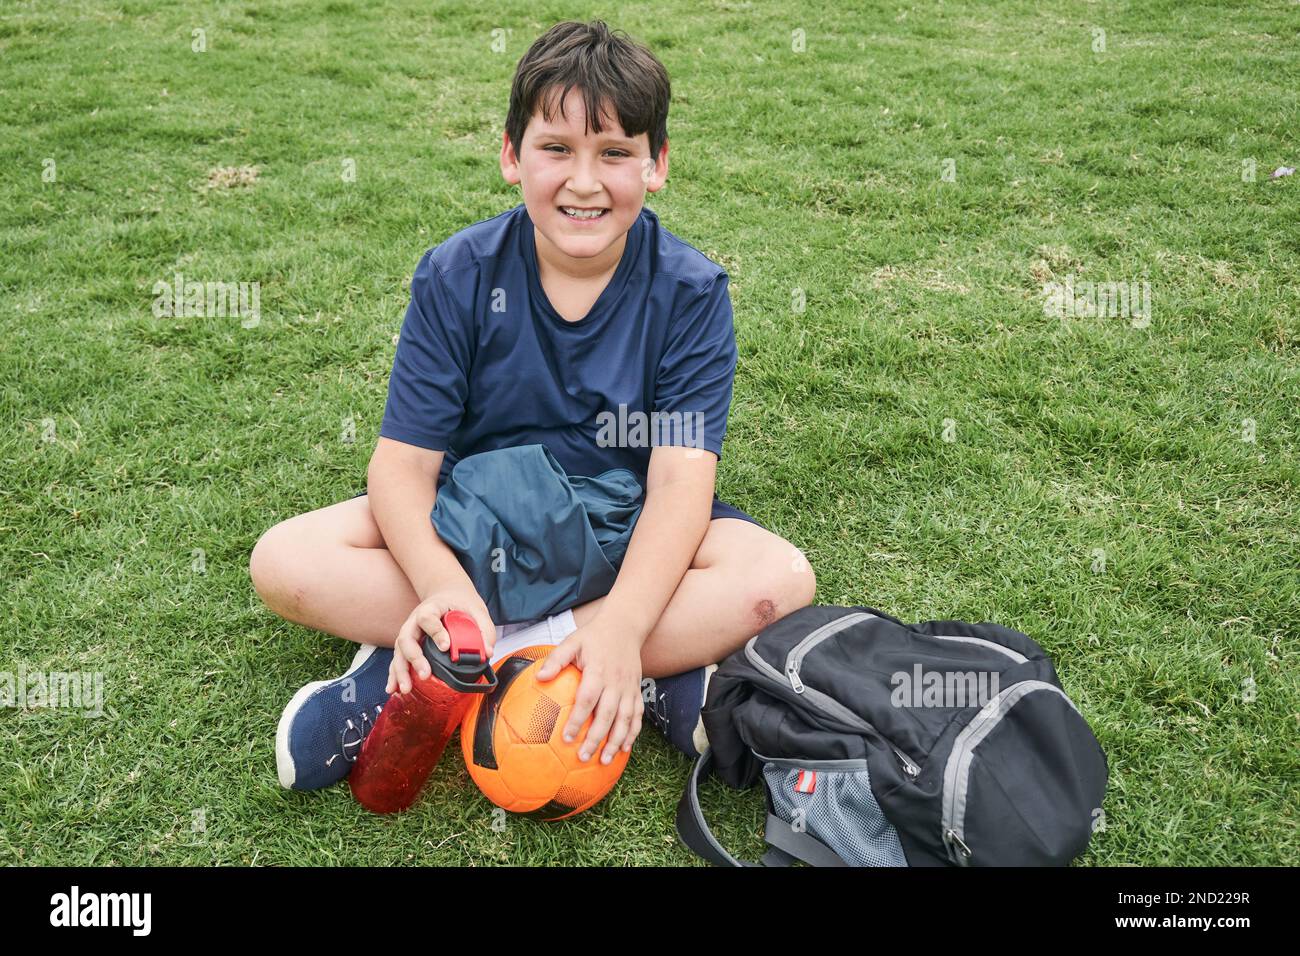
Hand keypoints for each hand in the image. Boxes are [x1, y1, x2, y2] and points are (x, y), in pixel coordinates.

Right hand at [386, 589, 494, 695]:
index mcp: (431, 608)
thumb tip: (487, 652)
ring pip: (399, 652)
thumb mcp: (475, 609)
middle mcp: (414, 621)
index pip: (428, 618)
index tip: (446, 646)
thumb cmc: (459, 602)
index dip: (436, 632)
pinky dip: (394, 675)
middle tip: (425, 674)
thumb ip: (483, 629)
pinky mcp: (408, 646)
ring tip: (405, 689)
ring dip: (400, 672)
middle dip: (414, 658)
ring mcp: (409, 634)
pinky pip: (398, 660)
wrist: (447, 594)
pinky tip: (393, 689)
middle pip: (407, 638)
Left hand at [535, 615, 644, 764]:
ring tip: (605, 760)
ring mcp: (629, 688)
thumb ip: (556, 659)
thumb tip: (538, 677)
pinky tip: (625, 748)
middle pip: (607, 715)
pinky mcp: (637, 691)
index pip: (587, 699)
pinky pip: (638, 716)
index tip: (566, 737)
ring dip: (616, 741)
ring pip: (626, 719)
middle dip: (596, 738)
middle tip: (583, 756)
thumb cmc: (593, 636)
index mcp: (598, 670)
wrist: (625, 626)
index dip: (577, 719)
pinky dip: (633, 733)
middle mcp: (616, 682)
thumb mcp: (572, 642)